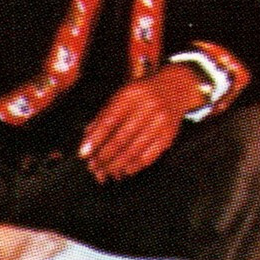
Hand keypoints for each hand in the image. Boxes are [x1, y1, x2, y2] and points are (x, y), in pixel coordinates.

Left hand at [79, 63, 203, 182]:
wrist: (176, 87)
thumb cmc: (141, 94)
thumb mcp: (120, 96)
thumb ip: (102, 117)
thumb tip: (87, 145)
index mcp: (132, 94)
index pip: (109, 120)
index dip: (95, 140)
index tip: (83, 155)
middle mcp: (149, 106)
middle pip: (121, 138)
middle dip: (104, 157)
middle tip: (93, 168)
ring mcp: (162, 120)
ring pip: (135, 150)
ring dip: (117, 165)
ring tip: (105, 173)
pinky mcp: (170, 133)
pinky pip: (150, 155)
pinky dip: (134, 166)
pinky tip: (124, 170)